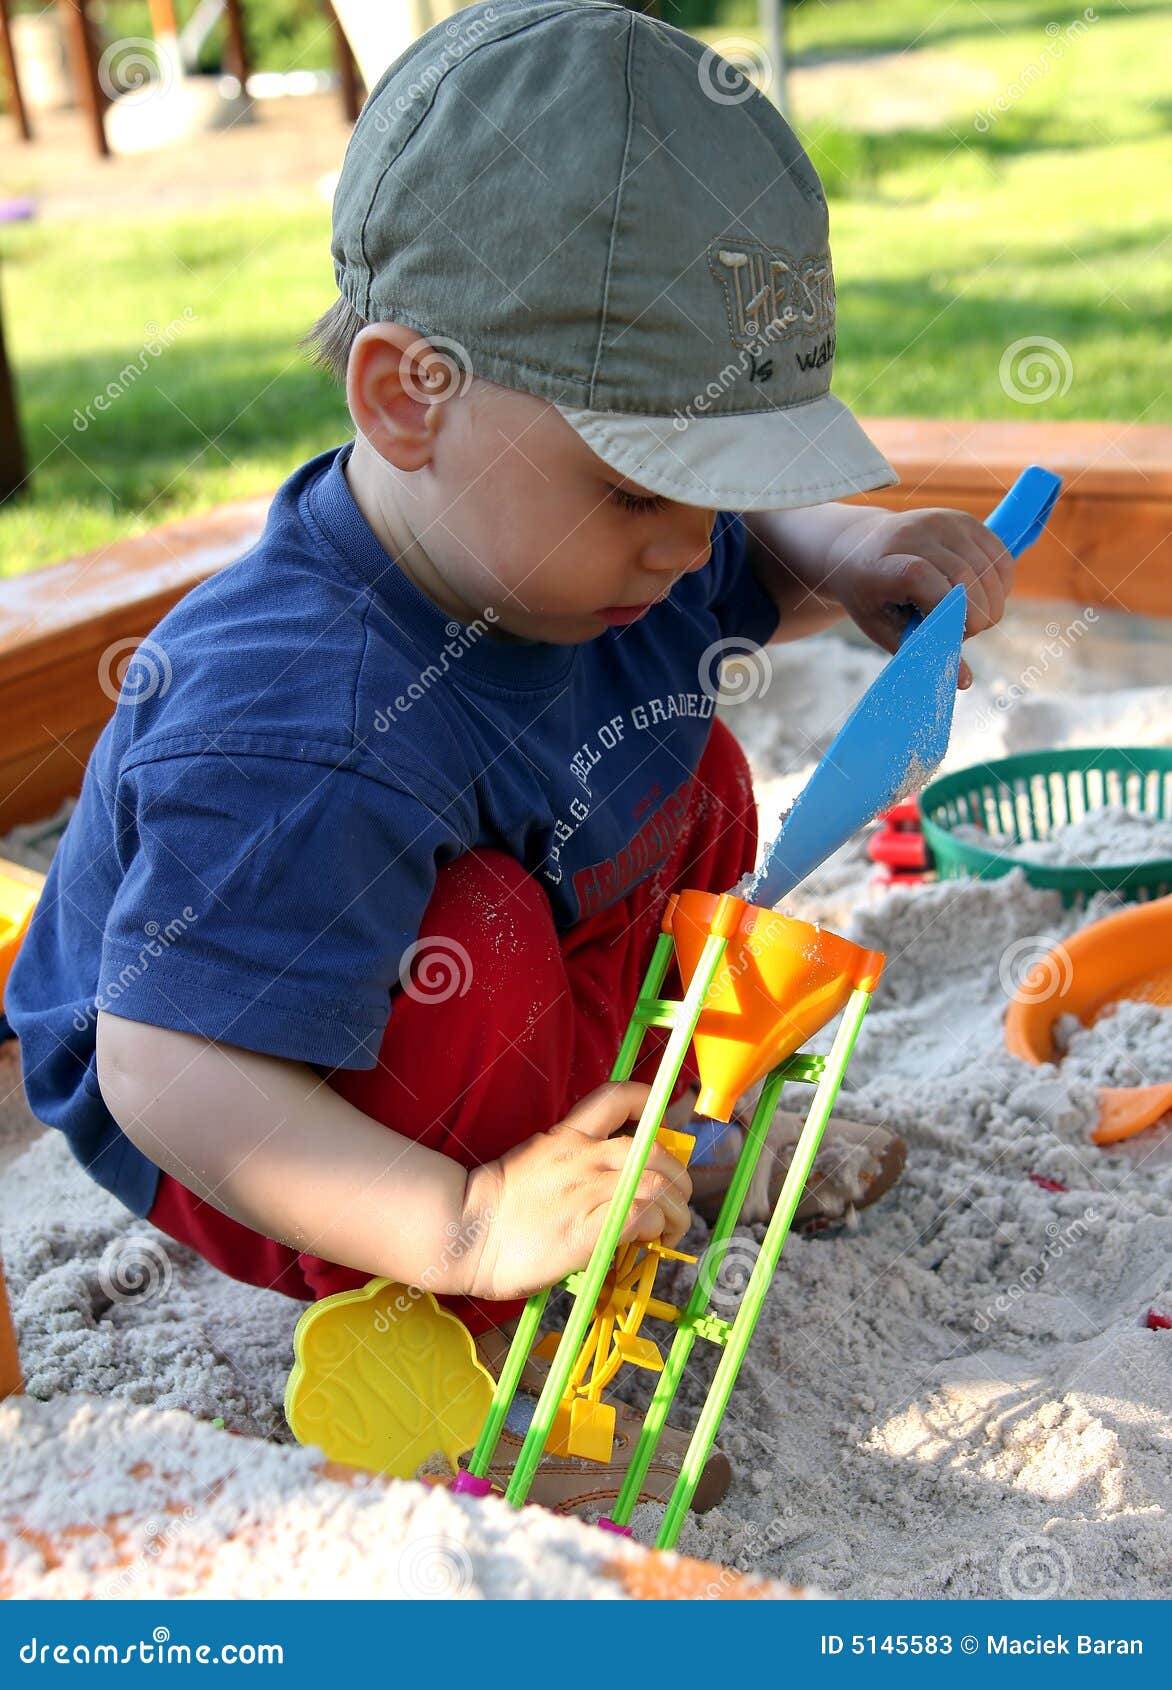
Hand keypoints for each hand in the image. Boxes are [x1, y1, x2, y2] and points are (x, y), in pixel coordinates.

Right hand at [457, 1081, 692, 1301]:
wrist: (463, 1231)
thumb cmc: (496, 1206)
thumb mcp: (536, 1161)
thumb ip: (572, 1162)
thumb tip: (607, 1179)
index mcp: (567, 1135)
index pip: (616, 1097)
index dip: (649, 1101)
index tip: (664, 1123)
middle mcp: (583, 1156)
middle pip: (654, 1148)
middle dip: (679, 1175)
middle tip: (680, 1200)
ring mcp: (587, 1191)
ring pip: (656, 1183)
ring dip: (677, 1207)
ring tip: (674, 1228)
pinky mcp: (588, 1229)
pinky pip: (641, 1215)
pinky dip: (656, 1225)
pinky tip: (649, 1239)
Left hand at [827, 506, 1014, 687]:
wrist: (858, 547)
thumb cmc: (872, 597)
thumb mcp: (884, 629)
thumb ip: (922, 652)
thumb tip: (966, 681)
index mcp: (882, 563)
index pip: (921, 577)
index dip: (945, 610)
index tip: (953, 636)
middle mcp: (913, 533)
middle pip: (965, 578)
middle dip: (975, 619)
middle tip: (961, 634)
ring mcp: (942, 522)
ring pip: (989, 571)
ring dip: (990, 606)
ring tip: (969, 618)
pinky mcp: (964, 519)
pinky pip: (1001, 558)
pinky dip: (1001, 586)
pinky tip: (983, 599)